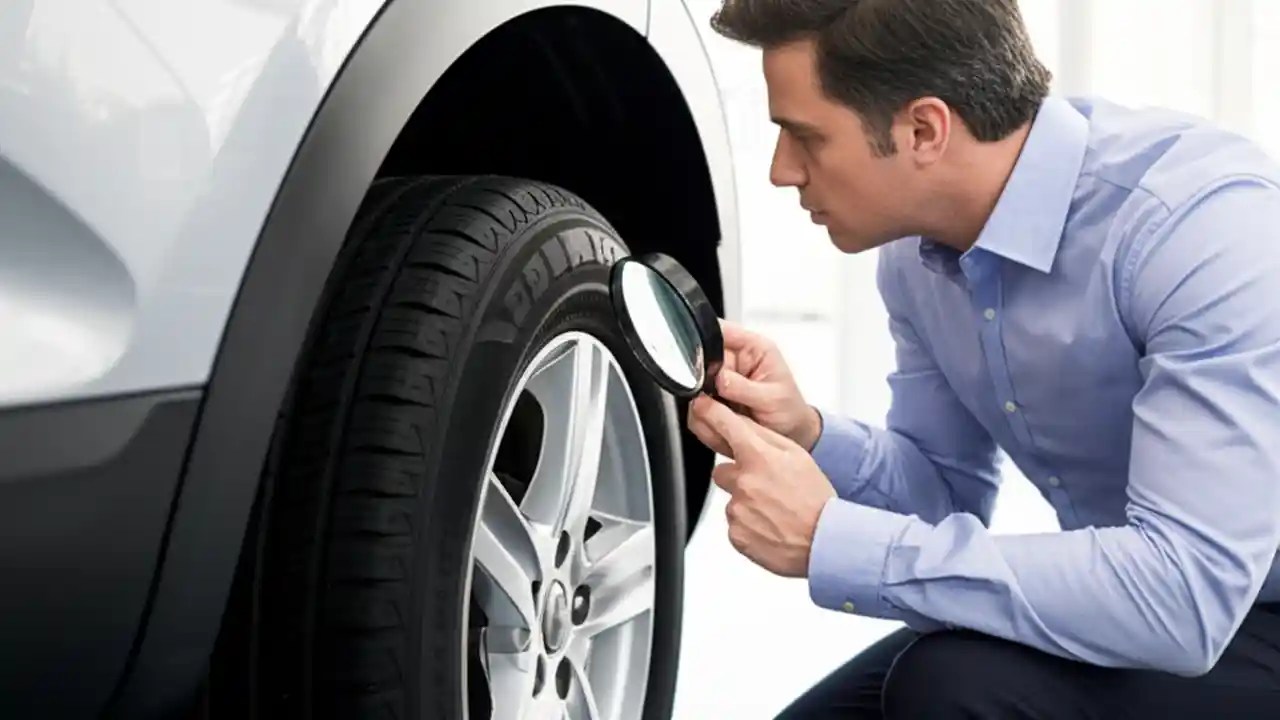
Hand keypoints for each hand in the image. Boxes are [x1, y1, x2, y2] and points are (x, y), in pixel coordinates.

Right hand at [688, 320, 821, 457]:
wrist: (790, 434)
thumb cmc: (789, 410)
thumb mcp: (772, 398)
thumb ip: (743, 387)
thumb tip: (719, 378)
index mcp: (753, 347)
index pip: (721, 330)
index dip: (704, 337)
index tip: (696, 356)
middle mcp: (735, 360)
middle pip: (702, 355)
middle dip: (701, 375)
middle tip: (713, 395)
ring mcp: (722, 378)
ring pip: (695, 380)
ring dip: (703, 397)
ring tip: (724, 412)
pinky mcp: (714, 396)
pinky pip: (697, 401)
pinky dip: (702, 411)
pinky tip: (718, 419)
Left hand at [697, 395, 836, 577]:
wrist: (825, 541)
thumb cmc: (815, 499)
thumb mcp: (797, 456)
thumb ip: (764, 437)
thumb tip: (740, 423)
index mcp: (758, 457)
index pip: (724, 425)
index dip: (709, 412)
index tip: (702, 408)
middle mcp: (743, 482)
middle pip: (722, 471)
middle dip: (738, 476)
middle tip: (765, 487)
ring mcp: (737, 510)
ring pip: (730, 499)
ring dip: (745, 502)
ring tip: (772, 509)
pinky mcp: (736, 534)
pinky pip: (734, 523)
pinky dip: (747, 524)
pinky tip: (768, 525)